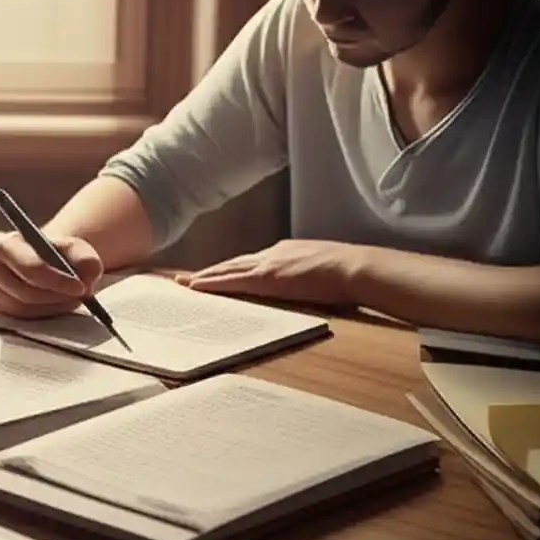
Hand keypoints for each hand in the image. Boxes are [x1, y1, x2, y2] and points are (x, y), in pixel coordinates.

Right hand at [0, 232, 103, 317]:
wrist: (46, 264)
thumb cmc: (60, 256)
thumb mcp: (78, 251)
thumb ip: (87, 261)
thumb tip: (85, 280)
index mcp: (9, 245)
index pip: (29, 267)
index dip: (56, 280)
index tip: (81, 288)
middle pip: (24, 291)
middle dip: (55, 297)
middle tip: (79, 297)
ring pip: (23, 308)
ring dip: (52, 307)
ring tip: (70, 299)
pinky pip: (20, 319)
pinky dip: (43, 315)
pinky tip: (56, 306)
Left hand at [176, 239, 369, 307]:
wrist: (355, 268)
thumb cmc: (348, 274)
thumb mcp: (322, 270)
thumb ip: (307, 275)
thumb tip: (306, 283)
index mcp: (285, 252)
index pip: (251, 261)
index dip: (232, 268)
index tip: (218, 273)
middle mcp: (272, 254)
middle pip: (234, 263)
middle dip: (211, 271)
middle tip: (187, 277)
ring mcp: (267, 264)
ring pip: (227, 270)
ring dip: (204, 277)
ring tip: (183, 282)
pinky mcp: (266, 277)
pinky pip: (231, 281)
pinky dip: (211, 283)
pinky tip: (195, 287)